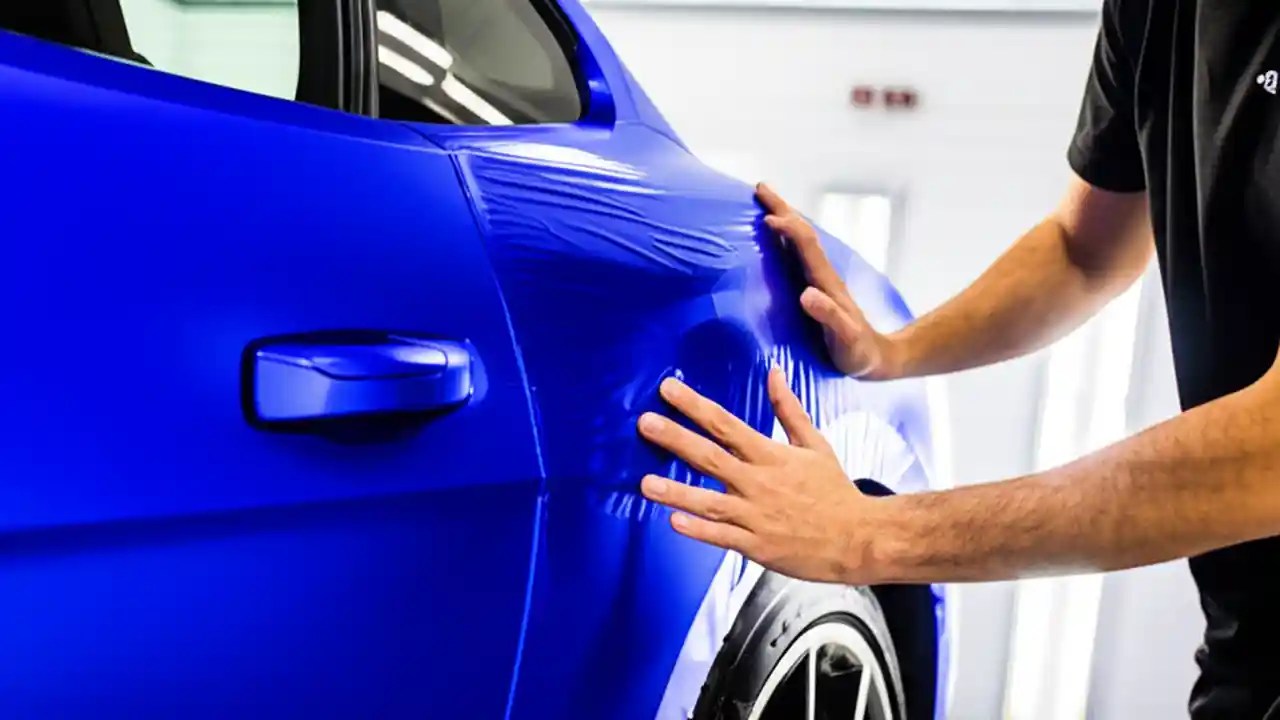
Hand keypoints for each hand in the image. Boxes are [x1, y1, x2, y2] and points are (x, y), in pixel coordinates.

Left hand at [637, 367, 888, 584]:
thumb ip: (789, 409)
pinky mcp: (757, 545)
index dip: (695, 406)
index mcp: (771, 455)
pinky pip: (722, 536)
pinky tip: (674, 521)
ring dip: (676, 491)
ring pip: (709, 501)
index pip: (726, 424)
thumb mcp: (815, 444)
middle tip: (645, 423)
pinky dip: (699, 530)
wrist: (859, 538)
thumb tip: (774, 373)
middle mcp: (759, 483)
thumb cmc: (835, 491)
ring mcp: (756, 515)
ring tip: (645, 483)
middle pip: (710, 457)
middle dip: (675, 439)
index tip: (669, 390)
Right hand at [757, 183, 904, 379]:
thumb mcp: (845, 338)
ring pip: (799, 240)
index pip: (806, 246)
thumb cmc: (858, 351)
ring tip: (764, 202)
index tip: (768, 219)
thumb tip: (805, 294)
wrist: (875, 357)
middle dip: (782, 209)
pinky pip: (796, 254)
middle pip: (801, 233)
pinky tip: (774, 236)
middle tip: (759, 188)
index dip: (789, 230)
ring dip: (783, 216)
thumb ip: (829, 316)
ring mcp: (818, 279)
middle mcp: (821, 274)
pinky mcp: (813, 288)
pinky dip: (784, 237)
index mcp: (825, 282)